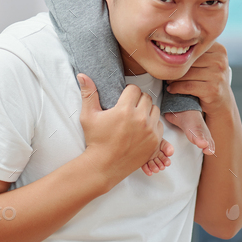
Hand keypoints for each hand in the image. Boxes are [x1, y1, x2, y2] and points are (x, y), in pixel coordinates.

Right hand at [78, 74, 167, 188]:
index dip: (128, 92)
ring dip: (147, 111)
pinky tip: (142, 128)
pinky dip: (152, 124)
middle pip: (146, 97)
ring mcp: (149, 131)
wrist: (104, 166)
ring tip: (136, 117)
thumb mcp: (88, 116)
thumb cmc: (95, 140)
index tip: (123, 99)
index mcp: (125, 110)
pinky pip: (159, 125)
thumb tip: (82, 75)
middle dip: (138, 100)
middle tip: (129, 107)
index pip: (134, 89)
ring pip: (154, 110)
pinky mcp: (155, 142)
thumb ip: (88, 93)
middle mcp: (140, 119)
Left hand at [165, 42, 231, 119]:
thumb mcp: (208, 61)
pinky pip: (188, 86)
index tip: (168, 57)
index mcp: (219, 49)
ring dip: (173, 78)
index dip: (179, 53)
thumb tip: (170, 42)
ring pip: (187, 73)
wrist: (222, 103)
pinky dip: (176, 88)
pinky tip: (171, 89)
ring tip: (168, 80)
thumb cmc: (209, 79)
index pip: (193, 47)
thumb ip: (197, 51)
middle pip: (189, 60)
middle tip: (166, 71)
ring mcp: (218, 75)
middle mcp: (220, 60)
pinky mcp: (213, 89)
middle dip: (175, 66)